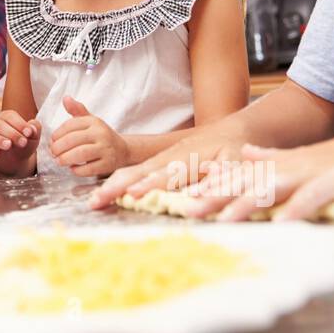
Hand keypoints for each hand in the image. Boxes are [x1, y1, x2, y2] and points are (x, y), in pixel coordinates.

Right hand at [0, 110, 39, 176]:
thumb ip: (35, 129)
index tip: (29, 133)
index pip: (9, 116)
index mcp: (6, 118)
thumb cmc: (24, 145)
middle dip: (11, 133)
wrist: (17, 162)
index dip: (19, 123)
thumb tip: (33, 126)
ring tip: (8, 146)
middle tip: (23, 142)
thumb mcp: (33, 137)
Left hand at [49, 97, 129, 176]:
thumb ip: (77, 110)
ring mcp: (106, 149)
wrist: (122, 150)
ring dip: (65, 159)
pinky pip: (89, 168)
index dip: (57, 134)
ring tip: (59, 161)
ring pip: (81, 154)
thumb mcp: (90, 121)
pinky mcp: (108, 164)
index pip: (70, 125)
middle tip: (53, 153)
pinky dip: (77, 170)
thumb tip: (66, 98)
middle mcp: (101, 133)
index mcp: (94, 121)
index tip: (51, 141)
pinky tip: (72, 168)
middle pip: (73, 140)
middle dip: (58, 148)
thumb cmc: (100, 135)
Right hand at [88, 118, 252, 208]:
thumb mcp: (239, 166)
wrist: (234, 130)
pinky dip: (121, 182)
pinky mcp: (162, 163)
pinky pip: (138, 172)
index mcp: (190, 158)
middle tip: (96, 201)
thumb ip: (223, 182)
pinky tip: (109, 193)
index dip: (149, 185)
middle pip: (140, 171)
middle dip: (117, 186)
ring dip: (113, 185)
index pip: (166, 174)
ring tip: (94, 201)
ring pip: (134, 171)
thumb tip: (203, 200)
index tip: (130, 195)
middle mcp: (171, 156)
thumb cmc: (238, 150)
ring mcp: (164, 158)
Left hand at [186, 137, 333, 221]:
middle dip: (216, 197)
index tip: (184, 198)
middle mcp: (291, 166)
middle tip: (187, 210)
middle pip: (247, 182)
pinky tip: (283, 223)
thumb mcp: (304, 159)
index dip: (212, 186)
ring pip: (273, 188)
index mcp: (283, 164)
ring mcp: (313, 172)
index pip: (240, 175)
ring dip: (247, 205)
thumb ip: (273, 159)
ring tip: (224, 220)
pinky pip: (314, 196)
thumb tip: (245, 154)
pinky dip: (298, 209)